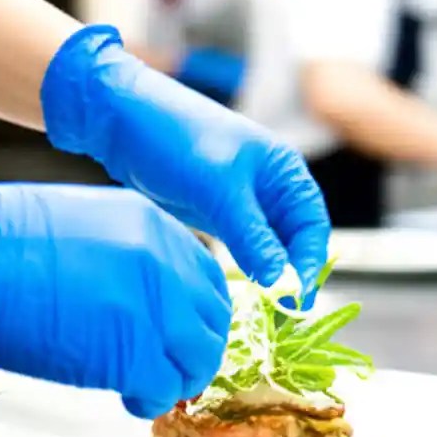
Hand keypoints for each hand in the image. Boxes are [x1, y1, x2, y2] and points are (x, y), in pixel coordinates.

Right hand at [0, 141, 231, 418]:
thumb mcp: (80, 223)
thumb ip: (120, 255)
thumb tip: (128, 295)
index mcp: (151, 226)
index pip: (205, 279)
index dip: (195, 315)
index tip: (177, 334)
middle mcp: (164, 263)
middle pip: (211, 321)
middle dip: (193, 351)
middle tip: (167, 369)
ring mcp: (152, 308)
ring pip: (197, 360)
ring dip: (176, 379)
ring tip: (145, 388)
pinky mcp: (128, 353)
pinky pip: (162, 388)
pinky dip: (150, 400)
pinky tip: (127, 398)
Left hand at [41, 25, 329, 303]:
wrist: (123, 122)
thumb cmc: (178, 141)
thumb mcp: (220, 192)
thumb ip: (253, 238)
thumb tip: (281, 283)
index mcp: (283, 171)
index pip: (313, 225)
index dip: (310, 263)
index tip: (298, 299)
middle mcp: (270, 187)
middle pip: (294, 240)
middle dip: (291, 275)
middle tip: (282, 313)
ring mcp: (243, 201)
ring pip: (268, 247)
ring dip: (268, 275)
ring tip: (263, 309)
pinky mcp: (217, 213)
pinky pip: (242, 247)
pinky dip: (245, 269)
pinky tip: (239, 291)